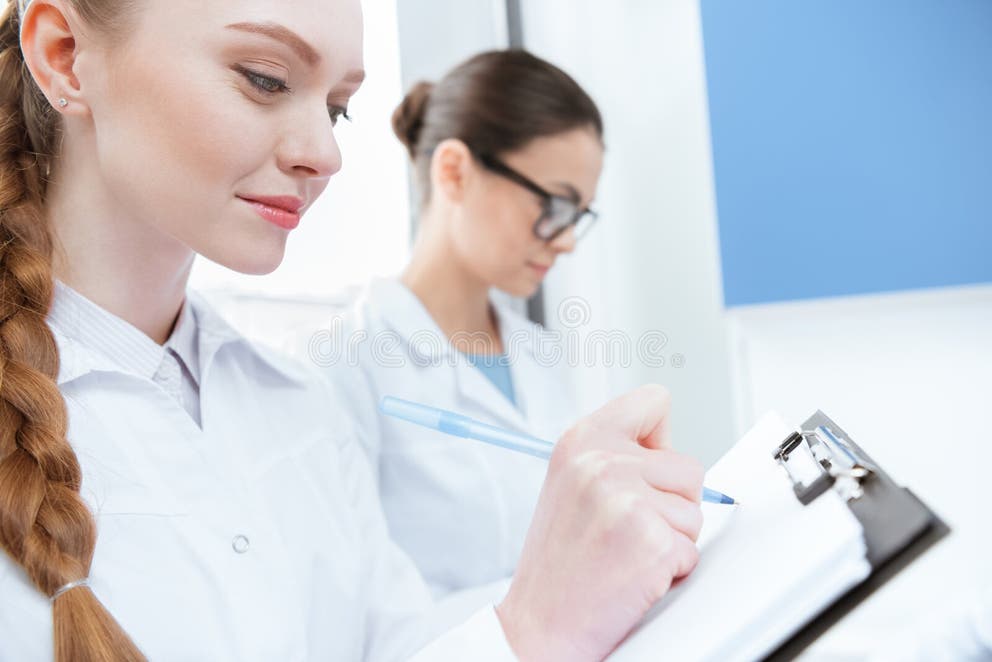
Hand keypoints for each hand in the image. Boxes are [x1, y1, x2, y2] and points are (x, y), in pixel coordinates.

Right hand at [496, 385, 703, 661]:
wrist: (539, 623)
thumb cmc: (559, 560)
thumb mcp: (571, 483)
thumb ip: (615, 455)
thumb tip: (668, 450)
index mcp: (582, 439)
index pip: (654, 401)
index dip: (658, 440)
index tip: (645, 468)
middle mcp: (602, 461)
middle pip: (689, 467)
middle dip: (670, 503)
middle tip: (626, 529)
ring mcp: (627, 499)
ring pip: (694, 512)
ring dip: (670, 539)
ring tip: (625, 553)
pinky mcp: (651, 541)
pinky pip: (691, 551)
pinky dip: (670, 571)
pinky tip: (631, 574)